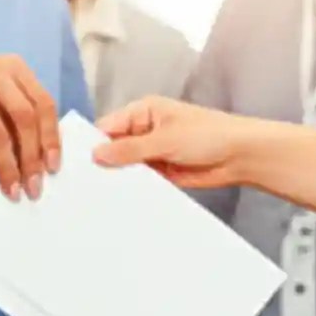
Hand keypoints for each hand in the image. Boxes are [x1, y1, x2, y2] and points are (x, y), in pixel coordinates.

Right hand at [0, 54, 59, 199]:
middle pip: (23, 117)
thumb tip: (43, 163)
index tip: (52, 169)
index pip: (43, 103)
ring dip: (7, 166)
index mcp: (14, 67)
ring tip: (11, 189)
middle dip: (30, 157)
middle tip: (33, 187)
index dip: (50, 138)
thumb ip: (21, 121)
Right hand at [93, 96, 266, 188]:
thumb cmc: (208, 135)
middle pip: (114, 148)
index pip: (108, 127)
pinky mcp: (162, 172)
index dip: (92, 144)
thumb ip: (130, 149)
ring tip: (97, 197)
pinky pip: (141, 180)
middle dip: (103, 164)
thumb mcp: (165, 140)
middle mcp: (144, 131)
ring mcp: (153, 153)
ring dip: (118, 179)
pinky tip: (119, 202)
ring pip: (126, 167)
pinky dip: (133, 189)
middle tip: (82, 185)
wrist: (241, 156)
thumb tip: (97, 155)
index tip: (74, 164)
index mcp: (143, 112)